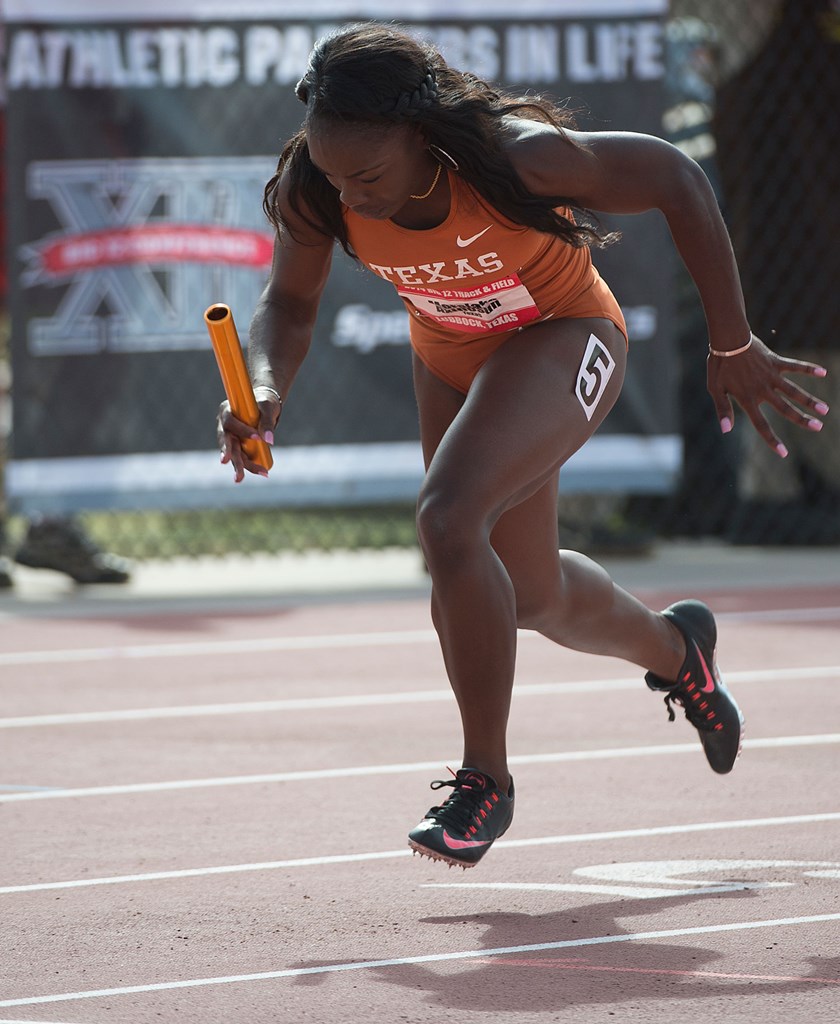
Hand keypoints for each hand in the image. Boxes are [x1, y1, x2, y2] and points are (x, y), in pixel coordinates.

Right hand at [216, 387, 281, 482]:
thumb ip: (267, 423)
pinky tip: (263, 472)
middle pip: (226, 442)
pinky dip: (253, 466)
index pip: (230, 422)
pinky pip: (244, 458)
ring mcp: (231, 439)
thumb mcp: (267, 407)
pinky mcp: (239, 448)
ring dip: (239, 466)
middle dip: (227, 453)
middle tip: (225, 461)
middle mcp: (225, 427)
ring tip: (239, 479)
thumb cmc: (263, 403)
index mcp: (227, 412)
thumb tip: (269, 441)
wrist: (264, 407)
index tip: (257, 437)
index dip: (242, 430)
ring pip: (234, 454)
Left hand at [707, 334, 828, 455]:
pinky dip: (809, 369)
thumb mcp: (715, 389)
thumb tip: (726, 431)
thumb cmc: (719, 365)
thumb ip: (722, 409)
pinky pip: (795, 366)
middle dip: (803, 419)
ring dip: (810, 400)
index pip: (761, 425)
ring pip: (795, 391)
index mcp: (748, 399)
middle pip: (786, 408)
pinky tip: (823, 373)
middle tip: (819, 427)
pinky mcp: (776, 362)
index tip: (784, 453)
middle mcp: (763, 390)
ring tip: (825, 410)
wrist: (728, 339)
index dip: (771, 440)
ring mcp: (771, 376)